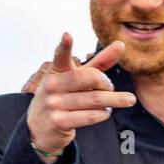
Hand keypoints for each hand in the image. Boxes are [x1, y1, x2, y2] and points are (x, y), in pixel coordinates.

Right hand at [25, 34, 134, 156]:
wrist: (41, 128)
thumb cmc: (62, 98)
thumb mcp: (76, 79)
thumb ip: (98, 63)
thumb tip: (120, 45)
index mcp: (56, 72)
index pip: (61, 56)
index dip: (64, 46)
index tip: (67, 36)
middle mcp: (53, 86)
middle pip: (88, 78)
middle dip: (106, 82)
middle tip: (111, 87)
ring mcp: (55, 104)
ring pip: (93, 99)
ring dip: (113, 100)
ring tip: (123, 100)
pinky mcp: (60, 121)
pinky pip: (90, 116)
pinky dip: (103, 114)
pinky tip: (106, 112)